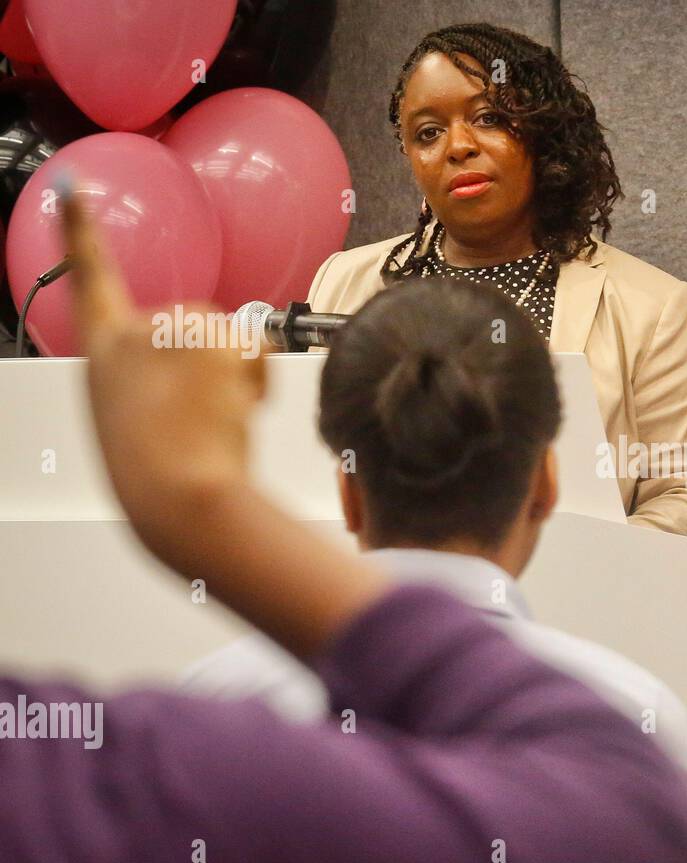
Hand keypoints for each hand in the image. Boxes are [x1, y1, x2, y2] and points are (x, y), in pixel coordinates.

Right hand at [61, 178, 388, 658]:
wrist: (180, 496)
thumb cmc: (159, 473)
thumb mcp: (137, 415)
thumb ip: (157, 374)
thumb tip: (216, 353)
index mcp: (101, 351)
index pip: (88, 275)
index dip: (80, 229)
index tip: (72, 187)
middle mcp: (130, 329)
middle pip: (193, 322)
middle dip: (213, 362)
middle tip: (197, 416)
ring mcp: (170, 328)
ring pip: (229, 335)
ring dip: (236, 372)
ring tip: (211, 418)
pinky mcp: (211, 335)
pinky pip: (256, 346)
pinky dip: (259, 376)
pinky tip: (234, 408)